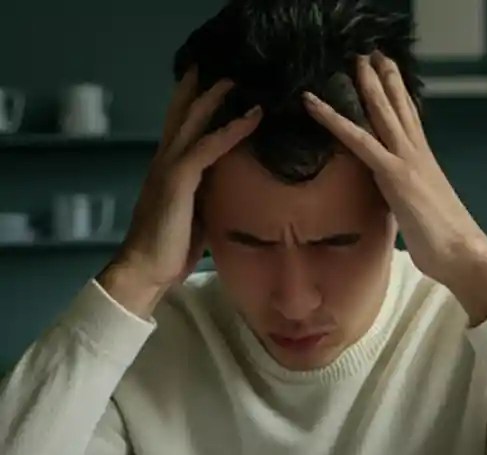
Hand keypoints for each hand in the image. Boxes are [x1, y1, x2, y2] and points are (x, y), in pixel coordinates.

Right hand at [102, 69, 261, 316]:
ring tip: (238, 80)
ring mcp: (170, 168)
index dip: (193, 103)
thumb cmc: (173, 246)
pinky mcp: (178, 180)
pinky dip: (231, 131)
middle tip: (220, 66)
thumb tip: (235, 187)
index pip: (181, 126)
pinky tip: (251, 117)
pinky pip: (208, 148)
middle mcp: (166, 160)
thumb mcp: (199, 212)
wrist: (147, 269)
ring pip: (193, 122)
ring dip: (217, 99)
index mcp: (169, 168)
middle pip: (183, 113)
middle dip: (200, 88)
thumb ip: (210, 192)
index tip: (210, 82)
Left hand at [302, 52, 486, 320]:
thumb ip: (408, 204)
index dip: (399, 97)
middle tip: (372, 54)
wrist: (464, 254)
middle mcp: (418, 155)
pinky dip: (333, 119)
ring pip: (382, 112)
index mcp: (424, 164)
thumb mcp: (422, 218)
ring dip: (367, 84)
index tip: (390, 76)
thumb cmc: (446, 245)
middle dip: (385, 79)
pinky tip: (313, 103)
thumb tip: (401, 208)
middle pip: (398, 108)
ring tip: (355, 59)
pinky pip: (358, 140)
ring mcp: (407, 161)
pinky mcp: (394, 174)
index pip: (410, 122)